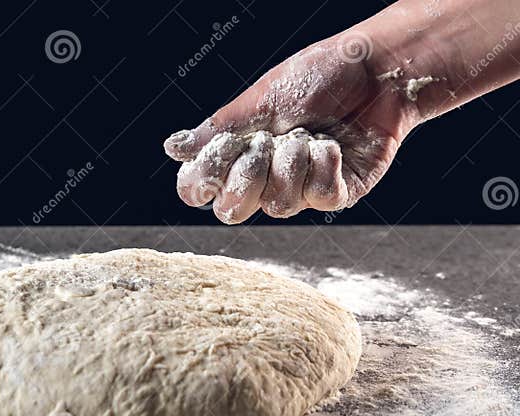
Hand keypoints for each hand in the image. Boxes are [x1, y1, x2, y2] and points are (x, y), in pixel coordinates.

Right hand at [163, 36, 418, 223]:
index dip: (200, 184)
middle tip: (265, 143)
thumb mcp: (260, 101)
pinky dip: (324, 164)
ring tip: (309, 134)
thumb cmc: (315, 78)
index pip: (199, 190)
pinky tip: (333, 143)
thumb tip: (172, 149)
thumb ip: (218, 130)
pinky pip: (318, 196)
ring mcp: (298, 190)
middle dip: (247, 177)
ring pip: (278, 206)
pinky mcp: (334, 194)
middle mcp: (262, 179)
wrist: (374, 70)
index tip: (216, 160)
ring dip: (293, 162)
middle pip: (231, 212)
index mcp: (236, 155)